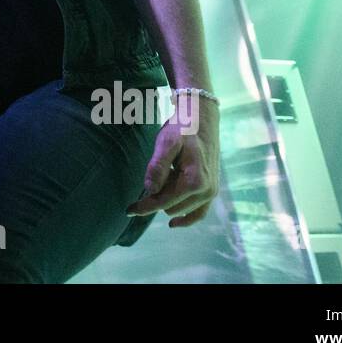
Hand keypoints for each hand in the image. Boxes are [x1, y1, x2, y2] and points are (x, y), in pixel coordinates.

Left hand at [127, 100, 219, 226]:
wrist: (202, 119)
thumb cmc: (182, 129)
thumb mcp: (166, 142)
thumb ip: (158, 166)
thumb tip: (150, 191)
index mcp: (194, 181)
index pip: (163, 202)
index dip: (144, 207)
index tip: (128, 210)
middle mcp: (205, 191)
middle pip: (170, 206)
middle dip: (157, 197)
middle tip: (156, 172)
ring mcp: (211, 192)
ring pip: (180, 209)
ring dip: (169, 198)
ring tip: (168, 173)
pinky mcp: (212, 191)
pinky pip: (200, 213)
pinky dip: (187, 219)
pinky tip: (173, 223)